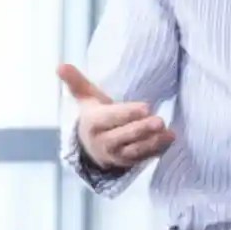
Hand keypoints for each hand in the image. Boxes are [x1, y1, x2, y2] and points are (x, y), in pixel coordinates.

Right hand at [58, 64, 174, 169]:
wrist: (91, 145)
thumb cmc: (94, 114)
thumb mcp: (86, 97)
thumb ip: (76, 81)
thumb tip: (60, 65)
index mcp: (93, 123)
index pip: (111, 118)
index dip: (128, 113)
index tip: (146, 107)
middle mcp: (102, 141)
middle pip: (124, 136)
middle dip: (142, 129)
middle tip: (160, 121)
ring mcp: (115, 155)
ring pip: (135, 150)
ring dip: (153, 142)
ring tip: (168, 132)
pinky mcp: (127, 163)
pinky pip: (143, 159)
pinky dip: (157, 150)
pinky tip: (169, 140)